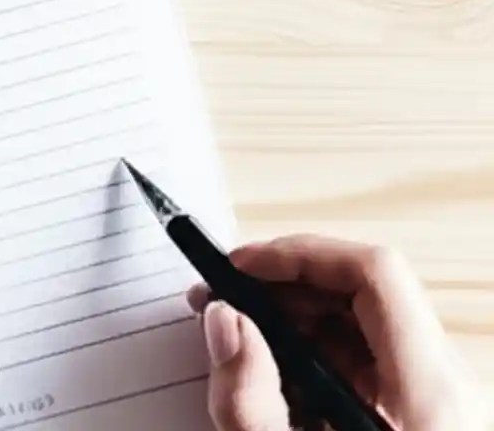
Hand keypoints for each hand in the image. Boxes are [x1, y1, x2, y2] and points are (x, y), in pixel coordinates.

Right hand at [187, 235, 485, 430]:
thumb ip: (250, 399)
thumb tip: (224, 322)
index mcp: (428, 389)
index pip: (374, 271)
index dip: (300, 254)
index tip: (242, 265)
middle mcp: (445, 384)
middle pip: (364, 292)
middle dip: (284, 285)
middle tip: (222, 299)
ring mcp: (437, 400)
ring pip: (362, 325)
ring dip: (293, 320)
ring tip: (238, 340)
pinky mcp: (420, 416)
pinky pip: (365, 362)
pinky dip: (312, 356)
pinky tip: (272, 379)